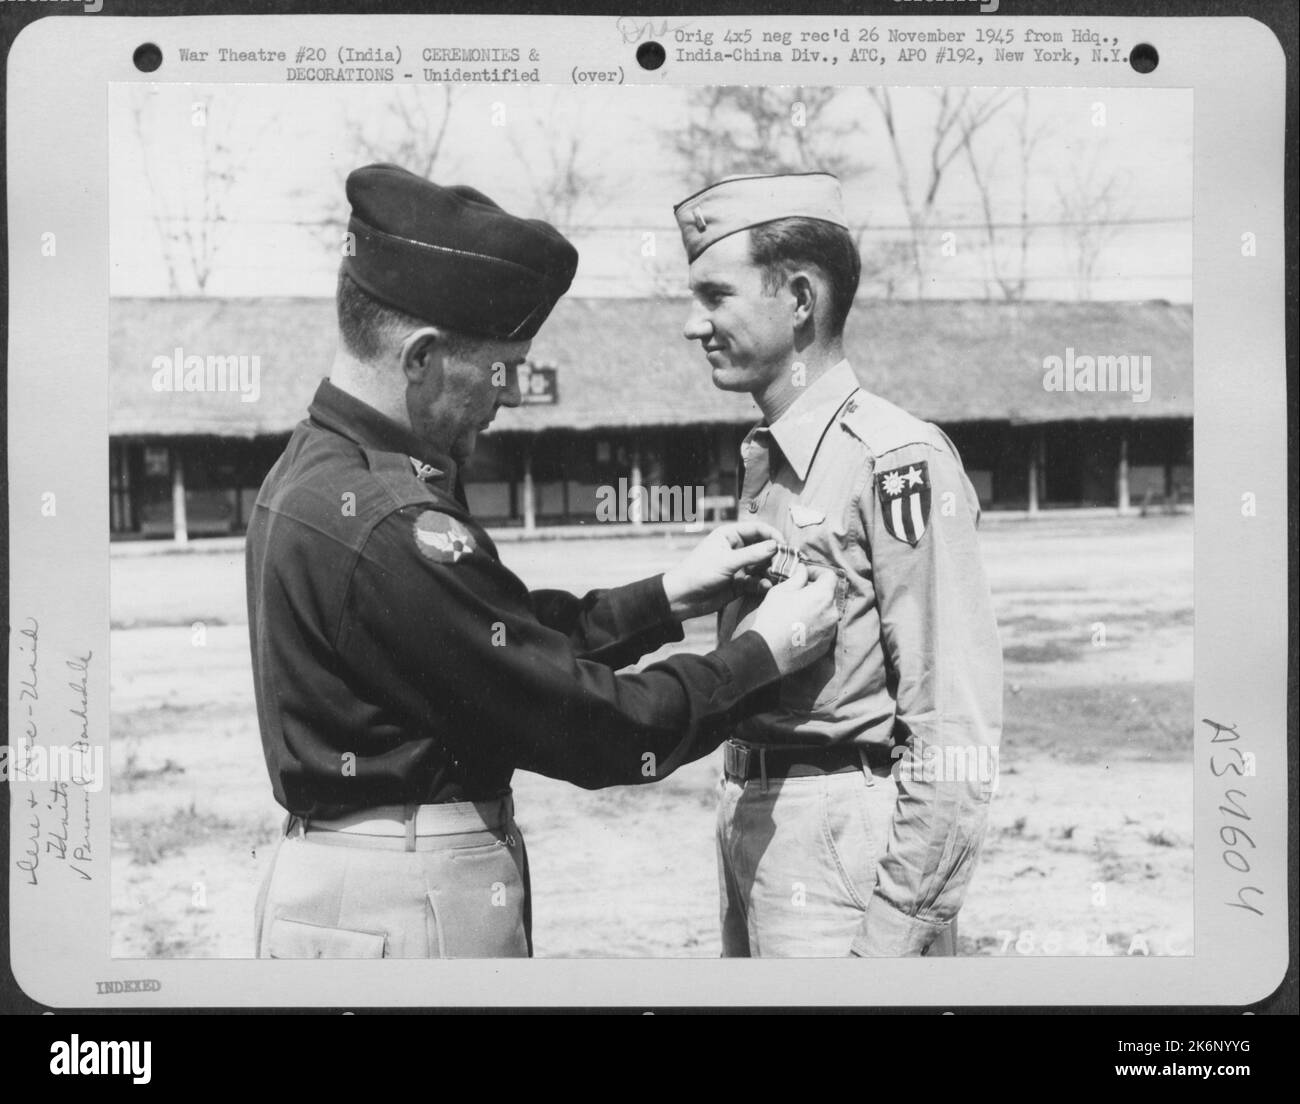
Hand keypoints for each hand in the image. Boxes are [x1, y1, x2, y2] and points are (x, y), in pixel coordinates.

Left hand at [661, 521, 782, 620]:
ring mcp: (738, 566)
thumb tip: (776, 546)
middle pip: (763, 548)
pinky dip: (762, 583)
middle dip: (775, 556)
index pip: (758, 529)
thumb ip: (753, 554)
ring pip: (762, 566)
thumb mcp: (727, 561)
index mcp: (730, 535)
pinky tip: (765, 586)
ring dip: (771, 571)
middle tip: (788, 564)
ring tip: (779, 577)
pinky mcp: (739, 583)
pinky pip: (756, 581)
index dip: (773, 535)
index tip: (785, 546)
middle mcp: (736, 549)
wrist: (682, 598)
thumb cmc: (699, 572)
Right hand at [750, 562, 837, 675]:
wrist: (765, 653)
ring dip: (816, 610)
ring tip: (796, 613)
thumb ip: (797, 578)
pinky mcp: (824, 647)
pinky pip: (823, 631)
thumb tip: (802, 570)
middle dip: (816, 592)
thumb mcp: (780, 591)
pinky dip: (814, 626)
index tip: (804, 574)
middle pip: (829, 596)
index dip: (817, 571)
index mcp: (823, 596)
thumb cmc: (770, 618)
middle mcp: (832, 614)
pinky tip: (797, 629)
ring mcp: (830, 632)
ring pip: (827, 614)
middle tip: (798, 593)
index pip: (830, 576)